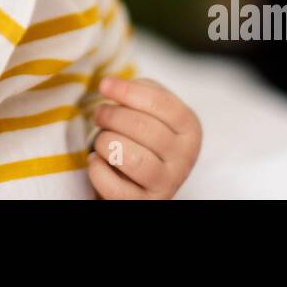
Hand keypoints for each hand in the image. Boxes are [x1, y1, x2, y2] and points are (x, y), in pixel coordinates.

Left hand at [87, 76, 201, 198]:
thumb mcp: (150, 109)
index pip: (161, 103)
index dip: (128, 92)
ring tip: (101, 139)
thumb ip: (138, 91)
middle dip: (112, 116)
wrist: (143, 175)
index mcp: (190, 128)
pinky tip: (96, 160)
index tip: (104, 85)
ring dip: (106, 143)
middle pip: (144, 129)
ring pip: (133, 159)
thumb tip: (111, 84)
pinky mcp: (146, 202)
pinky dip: (98, 170)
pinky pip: (116, 188)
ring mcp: (167, 183)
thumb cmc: (143, 134)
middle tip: (99, 115)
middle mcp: (185, 157)